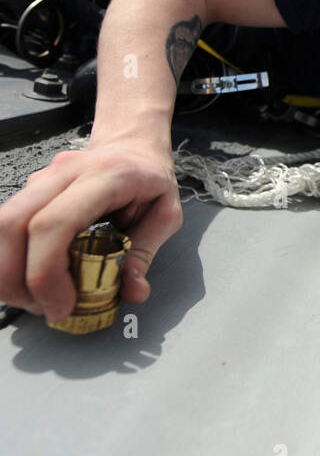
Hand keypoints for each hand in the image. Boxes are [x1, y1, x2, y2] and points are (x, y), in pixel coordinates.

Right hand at [0, 140, 182, 321]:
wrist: (132, 147)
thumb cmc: (149, 178)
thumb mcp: (166, 214)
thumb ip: (146, 254)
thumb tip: (132, 291)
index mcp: (103, 177)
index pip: (53, 224)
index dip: (46, 272)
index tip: (61, 305)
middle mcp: (64, 172)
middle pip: (13, 225)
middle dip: (16, 279)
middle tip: (44, 307)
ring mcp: (42, 178)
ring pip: (0, 225)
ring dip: (7, 273)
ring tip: (37, 298)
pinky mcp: (30, 190)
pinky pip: (5, 228)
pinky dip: (10, 261)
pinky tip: (32, 280)